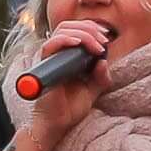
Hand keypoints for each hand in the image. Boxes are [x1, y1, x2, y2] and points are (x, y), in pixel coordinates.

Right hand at [4, 22, 110, 150]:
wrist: (57, 126)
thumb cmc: (71, 109)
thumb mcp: (93, 90)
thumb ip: (101, 76)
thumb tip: (103, 60)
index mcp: (68, 56)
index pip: (76, 29)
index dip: (91, 28)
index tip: (106, 38)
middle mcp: (57, 54)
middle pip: (69, 25)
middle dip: (90, 28)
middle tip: (103, 40)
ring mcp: (50, 59)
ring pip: (61, 30)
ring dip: (82, 33)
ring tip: (96, 45)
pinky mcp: (44, 66)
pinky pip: (50, 45)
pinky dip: (65, 40)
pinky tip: (79, 44)